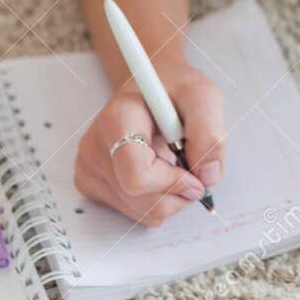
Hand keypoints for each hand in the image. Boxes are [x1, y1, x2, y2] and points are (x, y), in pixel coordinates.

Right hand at [74, 58, 225, 225]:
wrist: (150, 86)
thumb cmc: (174, 88)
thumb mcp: (203, 96)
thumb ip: (210, 133)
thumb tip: (206, 177)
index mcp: (116, 120)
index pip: (137, 176)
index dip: (173, 183)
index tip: (193, 171)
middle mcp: (95, 147)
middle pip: (141, 201)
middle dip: (177, 191)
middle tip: (188, 163)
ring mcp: (89, 168)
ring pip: (141, 213)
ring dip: (170, 195)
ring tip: (171, 161)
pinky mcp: (92, 184)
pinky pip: (135, 213)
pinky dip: (157, 199)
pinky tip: (157, 170)